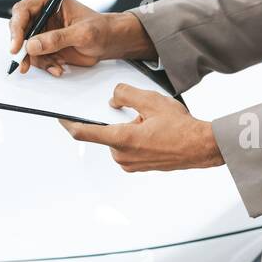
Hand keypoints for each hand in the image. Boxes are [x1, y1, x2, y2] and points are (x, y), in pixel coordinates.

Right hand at [8, 0, 155, 75]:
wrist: (109, 41)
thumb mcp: (82, 33)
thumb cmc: (101, 29)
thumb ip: (58, 38)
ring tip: (56, 65)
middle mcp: (41, 10)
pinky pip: (34, 55)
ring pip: (25, 46)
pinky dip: (44, 64)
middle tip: (25, 63)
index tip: (17, 47)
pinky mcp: (43, 42)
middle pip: (19, 28)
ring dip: (37, 59)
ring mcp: (41, 27)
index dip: (17, 29)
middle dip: (22, 48)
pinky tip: (58, 66)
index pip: (23, 10)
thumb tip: (32, 45)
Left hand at [59, 84, 223, 171]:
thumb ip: (126, 95)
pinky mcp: (137, 167)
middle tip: (141, 113)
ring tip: (152, 123)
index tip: (59, 116)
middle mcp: (122, 156)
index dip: (68, 123)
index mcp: (122, 139)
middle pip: (106, 132)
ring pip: (118, 138)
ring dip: (128, 127)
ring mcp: (130, 164)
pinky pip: (127, 147)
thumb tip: (113, 98)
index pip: (85, 132)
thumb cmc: (180, 127)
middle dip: (117, 119)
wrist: (202, 147)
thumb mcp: (151, 101)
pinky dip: (134, 136)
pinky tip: (154, 131)